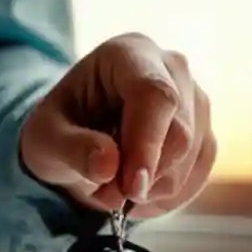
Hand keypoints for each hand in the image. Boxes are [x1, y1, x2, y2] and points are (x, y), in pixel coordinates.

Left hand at [19, 32, 216, 218]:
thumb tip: (108, 166)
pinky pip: (199, 174)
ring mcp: (195, 101)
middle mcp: (172, 69)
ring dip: (154, 191)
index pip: (154, 95)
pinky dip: (168, 197)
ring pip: (192, 157)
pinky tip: (140, 194)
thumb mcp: (46, 138)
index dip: (146, 145)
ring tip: (114, 191)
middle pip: (180, 132)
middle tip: (106, 196)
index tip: (130, 187)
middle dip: (145, 177)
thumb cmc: (63, 128)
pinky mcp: (205, 132)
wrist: (81, 136)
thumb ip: (72, 149)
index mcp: (128, 54)